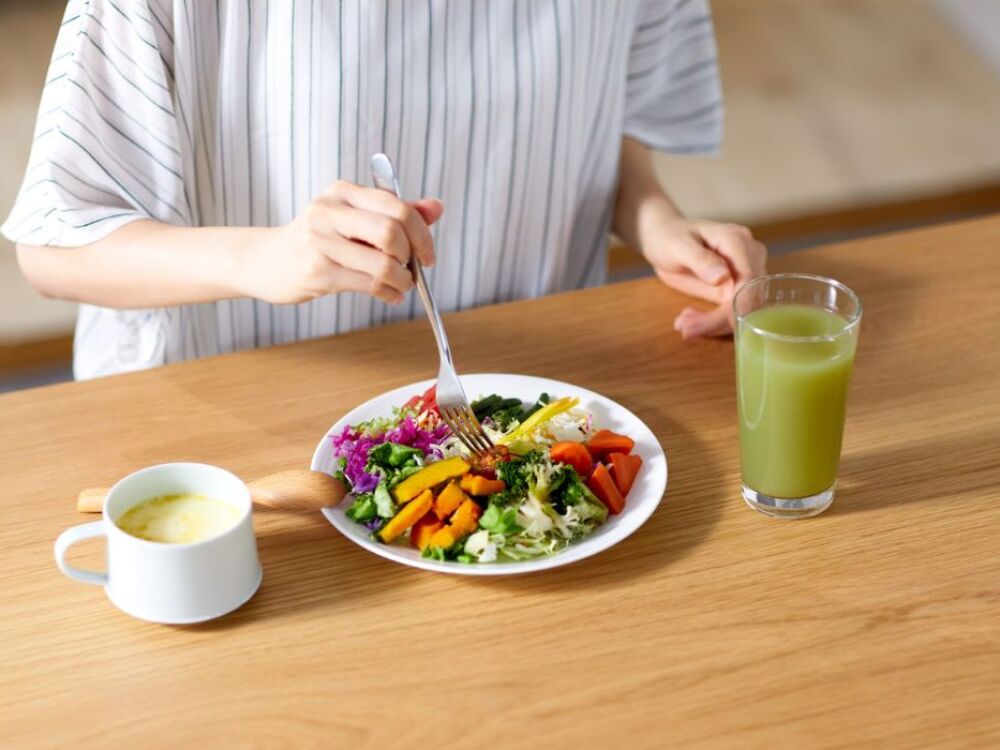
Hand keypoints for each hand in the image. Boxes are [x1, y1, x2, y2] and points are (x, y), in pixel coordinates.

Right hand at [241, 180, 443, 304]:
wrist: (264, 261)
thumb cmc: (317, 240)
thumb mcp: (354, 219)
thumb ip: (396, 213)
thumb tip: (437, 207)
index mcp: (343, 192)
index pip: (397, 206)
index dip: (422, 232)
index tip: (428, 254)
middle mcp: (330, 211)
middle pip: (392, 231)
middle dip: (412, 256)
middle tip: (413, 269)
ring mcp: (320, 241)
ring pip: (383, 263)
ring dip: (402, 280)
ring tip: (401, 285)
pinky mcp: (318, 271)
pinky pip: (369, 284)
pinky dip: (388, 293)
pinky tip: (389, 294)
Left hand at [645, 218, 766, 337]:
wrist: (663, 236)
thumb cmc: (669, 236)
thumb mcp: (678, 246)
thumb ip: (700, 260)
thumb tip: (722, 277)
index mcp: (737, 241)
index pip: (747, 280)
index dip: (735, 306)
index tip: (714, 324)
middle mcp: (749, 256)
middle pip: (747, 298)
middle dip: (719, 320)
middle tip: (685, 327)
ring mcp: (745, 272)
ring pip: (741, 308)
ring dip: (713, 323)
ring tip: (682, 324)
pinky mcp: (736, 286)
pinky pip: (731, 310)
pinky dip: (711, 321)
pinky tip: (688, 318)